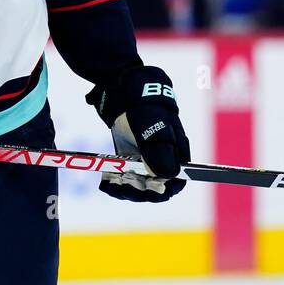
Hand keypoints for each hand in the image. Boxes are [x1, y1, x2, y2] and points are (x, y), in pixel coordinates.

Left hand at [86, 66, 189, 201]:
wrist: (125, 93)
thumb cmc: (144, 109)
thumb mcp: (151, 128)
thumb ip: (159, 150)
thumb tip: (169, 176)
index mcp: (176, 153)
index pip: (176, 182)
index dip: (162, 191)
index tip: (144, 190)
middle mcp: (163, 159)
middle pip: (156, 187)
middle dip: (139, 191)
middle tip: (122, 186)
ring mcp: (147, 159)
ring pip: (140, 185)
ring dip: (126, 188)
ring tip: (112, 184)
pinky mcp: (132, 159)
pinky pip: (127, 177)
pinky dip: (118, 182)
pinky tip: (107, 182)